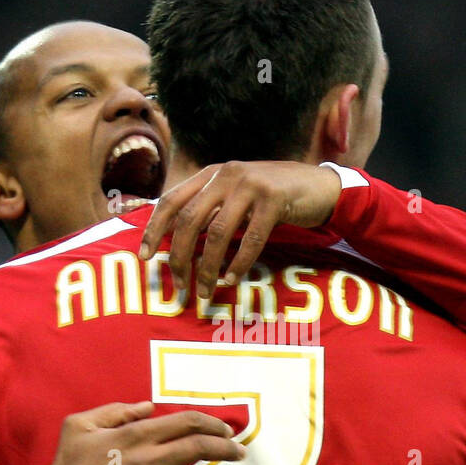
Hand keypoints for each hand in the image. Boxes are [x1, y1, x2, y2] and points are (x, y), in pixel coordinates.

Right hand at [16, 402, 247, 464]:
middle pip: (202, 448)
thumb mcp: (81, 425)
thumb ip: (116, 411)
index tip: (225, 431)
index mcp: (136, 434)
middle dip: (228, 449)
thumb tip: (148, 408)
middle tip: (240, 452)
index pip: (187, 422)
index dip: (213, 424)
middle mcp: (151, 459)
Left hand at [137, 160, 342, 299]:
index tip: (145, 257)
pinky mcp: (274, 199)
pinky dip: (239, 263)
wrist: (320, 185)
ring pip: (217, 232)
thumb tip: (176, 238)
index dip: (154, 229)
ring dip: (208, 267)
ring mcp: (251, 185)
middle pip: (189, 219)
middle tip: (180, 285)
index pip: (171, 200)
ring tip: (205, 291)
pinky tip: (232, 279)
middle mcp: (226, 175)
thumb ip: (211, 207)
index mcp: (211, 174)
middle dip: (180, 257)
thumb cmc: (274, 196)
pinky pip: (250, 238)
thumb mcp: (237, 194)